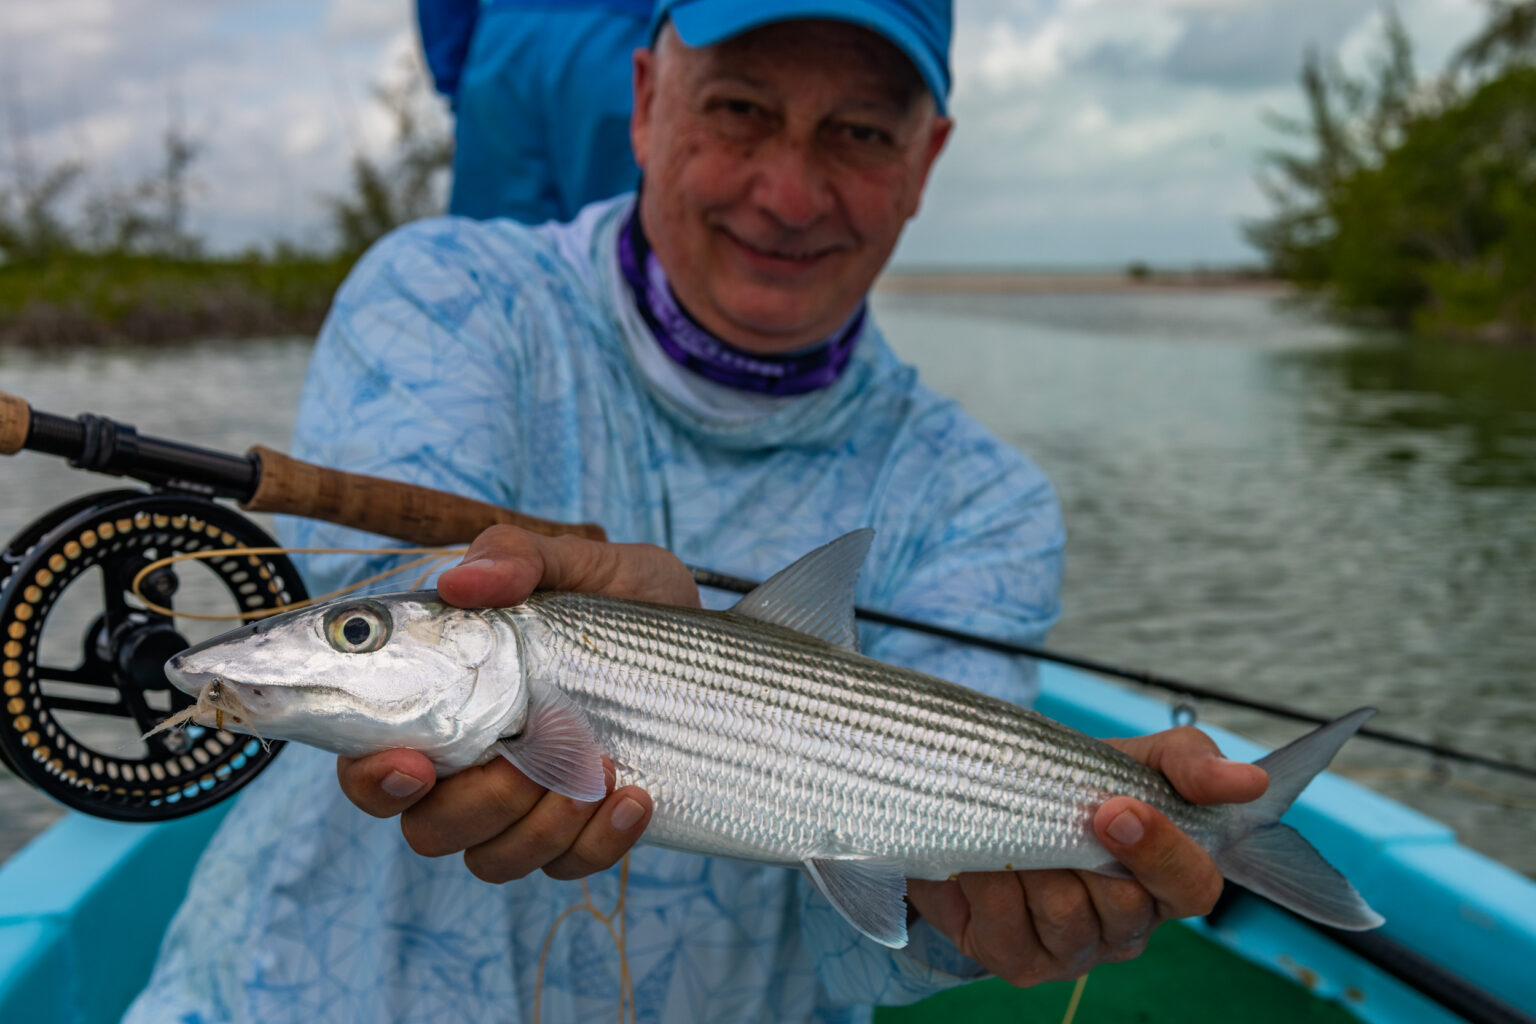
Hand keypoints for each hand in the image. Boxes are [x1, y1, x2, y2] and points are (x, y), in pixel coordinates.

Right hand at [335, 525, 699, 882]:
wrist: (709, 650)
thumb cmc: (627, 602)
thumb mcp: (582, 564)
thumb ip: (520, 557)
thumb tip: (464, 581)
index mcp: (447, 703)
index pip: (371, 764)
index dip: (374, 779)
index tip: (416, 765)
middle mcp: (471, 767)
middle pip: (428, 830)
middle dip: (479, 804)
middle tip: (535, 751)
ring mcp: (525, 807)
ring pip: (492, 860)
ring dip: (542, 824)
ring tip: (602, 764)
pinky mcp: (580, 832)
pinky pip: (566, 868)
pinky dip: (598, 842)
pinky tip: (635, 796)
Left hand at [906, 726, 1267, 986]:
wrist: (984, 800)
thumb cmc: (1071, 786)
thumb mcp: (1132, 759)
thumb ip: (1190, 763)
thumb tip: (1249, 781)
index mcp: (1166, 881)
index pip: (1194, 887)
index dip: (1162, 852)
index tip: (1117, 808)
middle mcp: (1128, 927)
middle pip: (1124, 903)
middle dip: (1082, 849)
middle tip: (1053, 809)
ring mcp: (1075, 952)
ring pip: (1065, 913)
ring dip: (1031, 859)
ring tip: (1012, 827)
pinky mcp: (1019, 962)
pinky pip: (1007, 924)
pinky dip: (989, 880)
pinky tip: (984, 859)